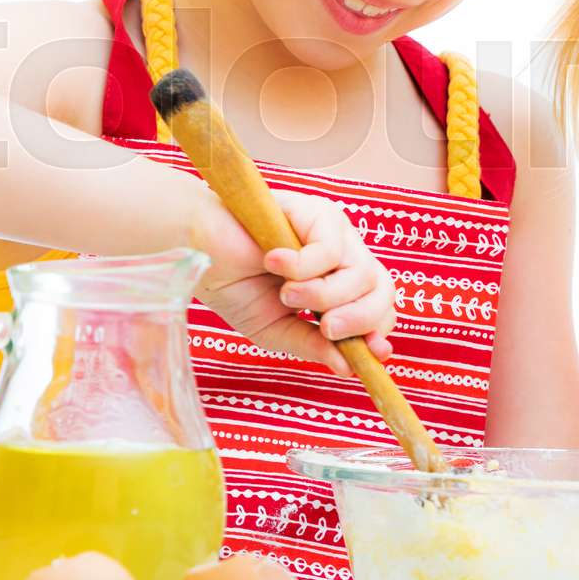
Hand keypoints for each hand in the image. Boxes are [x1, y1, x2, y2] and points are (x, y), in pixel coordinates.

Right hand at [190, 190, 395, 375]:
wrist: (196, 249)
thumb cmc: (234, 284)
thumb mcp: (275, 328)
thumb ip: (312, 345)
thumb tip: (347, 368)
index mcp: (337, 282)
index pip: (378, 306)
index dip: (379, 329)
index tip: (372, 354)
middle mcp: (343, 255)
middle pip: (382, 290)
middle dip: (360, 318)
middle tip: (326, 327)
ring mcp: (333, 231)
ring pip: (361, 272)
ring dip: (322, 295)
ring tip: (286, 294)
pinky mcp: (317, 211)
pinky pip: (332, 250)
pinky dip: (303, 267)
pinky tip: (274, 262)